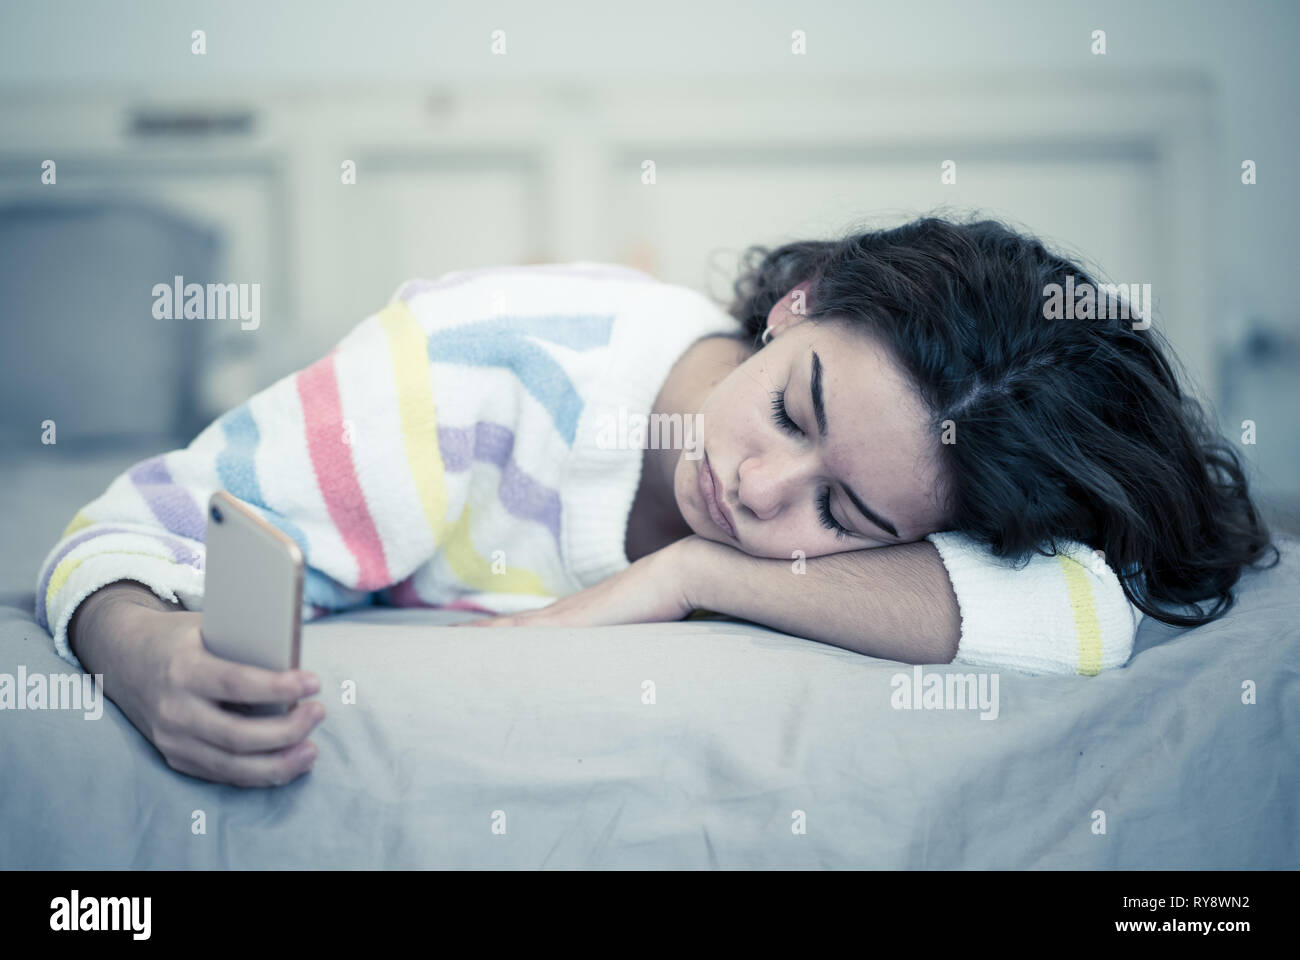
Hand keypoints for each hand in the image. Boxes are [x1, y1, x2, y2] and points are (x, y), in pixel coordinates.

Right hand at [73, 592, 324, 786]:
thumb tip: (298, 660)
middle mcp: (174, 710)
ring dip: (279, 764)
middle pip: (237, 735)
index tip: (313, 683)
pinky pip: (222, 774)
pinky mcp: (175, 757)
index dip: (278, 688)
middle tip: (318, 713)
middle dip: (286, 731)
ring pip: (231, 765)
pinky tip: (288, 763)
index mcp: (183, 669)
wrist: (124, 656)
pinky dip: (259, 774)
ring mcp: (172, 739)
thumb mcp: (208, 627)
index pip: (236, 684)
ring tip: (311, 750)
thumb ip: (245, 645)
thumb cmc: (181, 638)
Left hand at [459, 534, 714, 628]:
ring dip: (473, 640)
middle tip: (437, 647)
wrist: (678, 574)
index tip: (468, 642)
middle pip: (505, 630)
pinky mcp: (565, 624)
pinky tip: (466, 648)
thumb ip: (629, 651)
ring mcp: (561, 618)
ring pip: (504, 631)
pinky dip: (489, 641)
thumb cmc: (670, 604)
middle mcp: (562, 616)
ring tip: (440, 648)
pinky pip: (516, 634)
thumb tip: (633, 672)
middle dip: (473, 638)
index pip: (527, 632)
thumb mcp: (642, 636)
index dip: (497, 637)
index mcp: (576, 620)